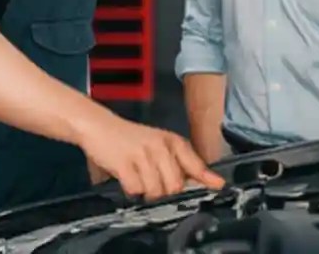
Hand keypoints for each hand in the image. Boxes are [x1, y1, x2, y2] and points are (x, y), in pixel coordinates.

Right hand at [78, 114, 225, 199]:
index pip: (194, 163)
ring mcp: (142, 155)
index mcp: (171, 141)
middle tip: (152, 182)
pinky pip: (136, 189)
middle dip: (165, 191)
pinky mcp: (124, 164)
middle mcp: (160, 147)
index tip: (219, 185)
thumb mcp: (158, 144)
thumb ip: (180, 162)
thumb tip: (207, 181)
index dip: (206, 178)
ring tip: (138, 178)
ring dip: (146, 191)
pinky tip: (127, 178)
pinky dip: (131, 189)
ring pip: (155, 191)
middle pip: (175, 186)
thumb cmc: (131, 139)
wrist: (99, 127)